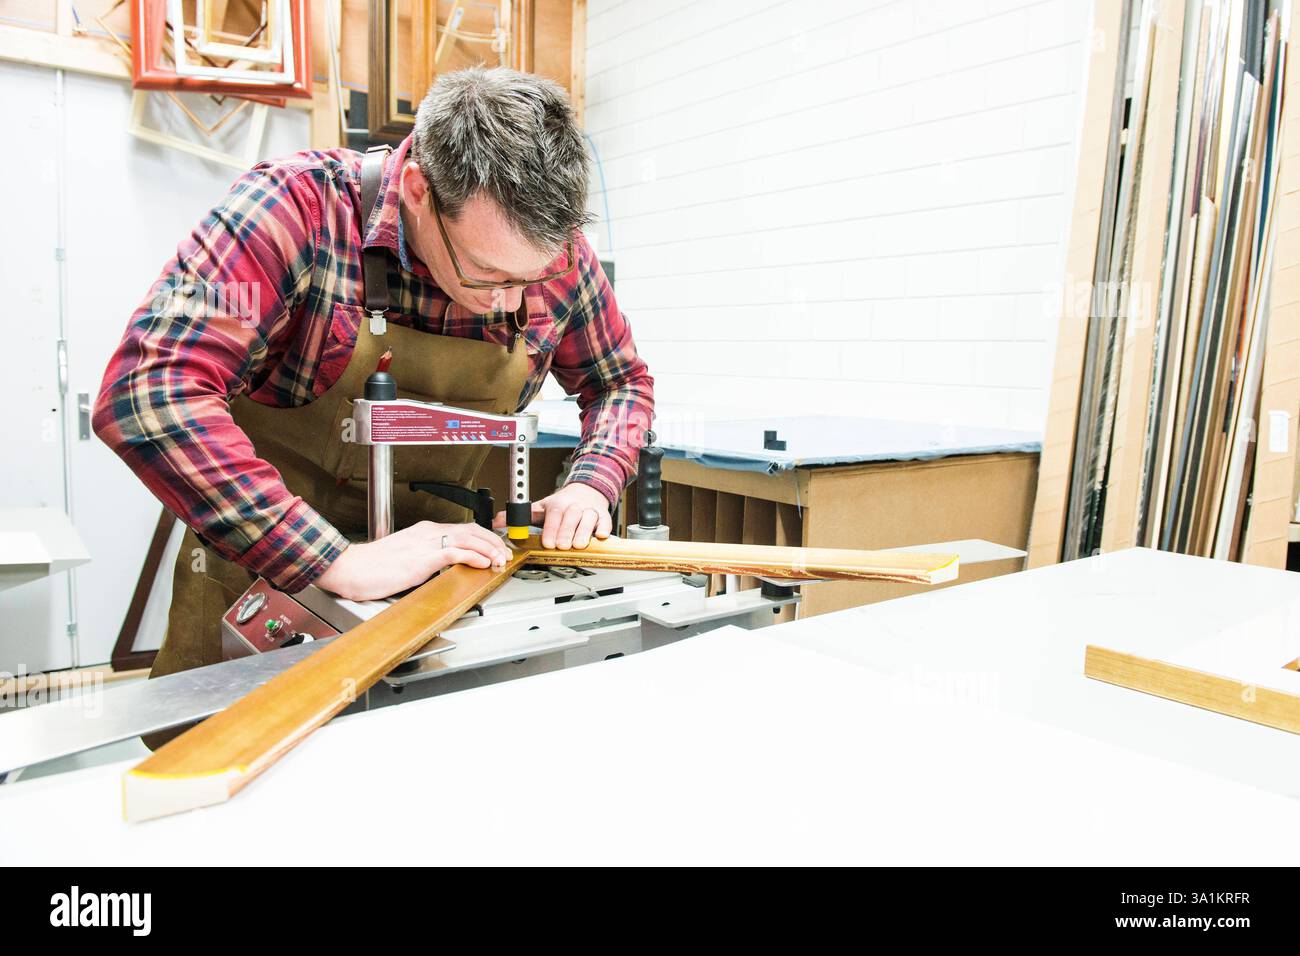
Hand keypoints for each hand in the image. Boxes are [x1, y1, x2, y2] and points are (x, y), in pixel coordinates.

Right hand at [316, 520, 512, 600]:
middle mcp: (427, 533)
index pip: (462, 529)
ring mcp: (426, 543)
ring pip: (468, 539)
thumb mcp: (405, 560)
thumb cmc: (371, 567)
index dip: (483, 538)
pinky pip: (456, 552)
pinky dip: (474, 556)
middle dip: (492, 541)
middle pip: (471, 530)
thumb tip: (442, 569)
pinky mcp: (422, 557)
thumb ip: (425, 560)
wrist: (349, 568)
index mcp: (424, 532)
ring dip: (489, 549)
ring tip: (500, 559)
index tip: (495, 547)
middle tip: (505, 553)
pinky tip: (483, 563)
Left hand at [493, 482, 612, 549]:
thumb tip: (496, 522)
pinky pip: (605, 521)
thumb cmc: (562, 504)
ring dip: (584, 531)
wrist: (586, 491)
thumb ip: (521, 517)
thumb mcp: (540, 508)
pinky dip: (604, 528)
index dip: (551, 529)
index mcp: (557, 504)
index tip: (548, 542)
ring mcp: (589, 510)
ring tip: (579, 544)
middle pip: (570, 517)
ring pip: (587, 519)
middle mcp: (573, 506)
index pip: (553, 515)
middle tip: (562, 546)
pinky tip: (600, 535)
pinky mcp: (602, 515)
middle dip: (566, 533)